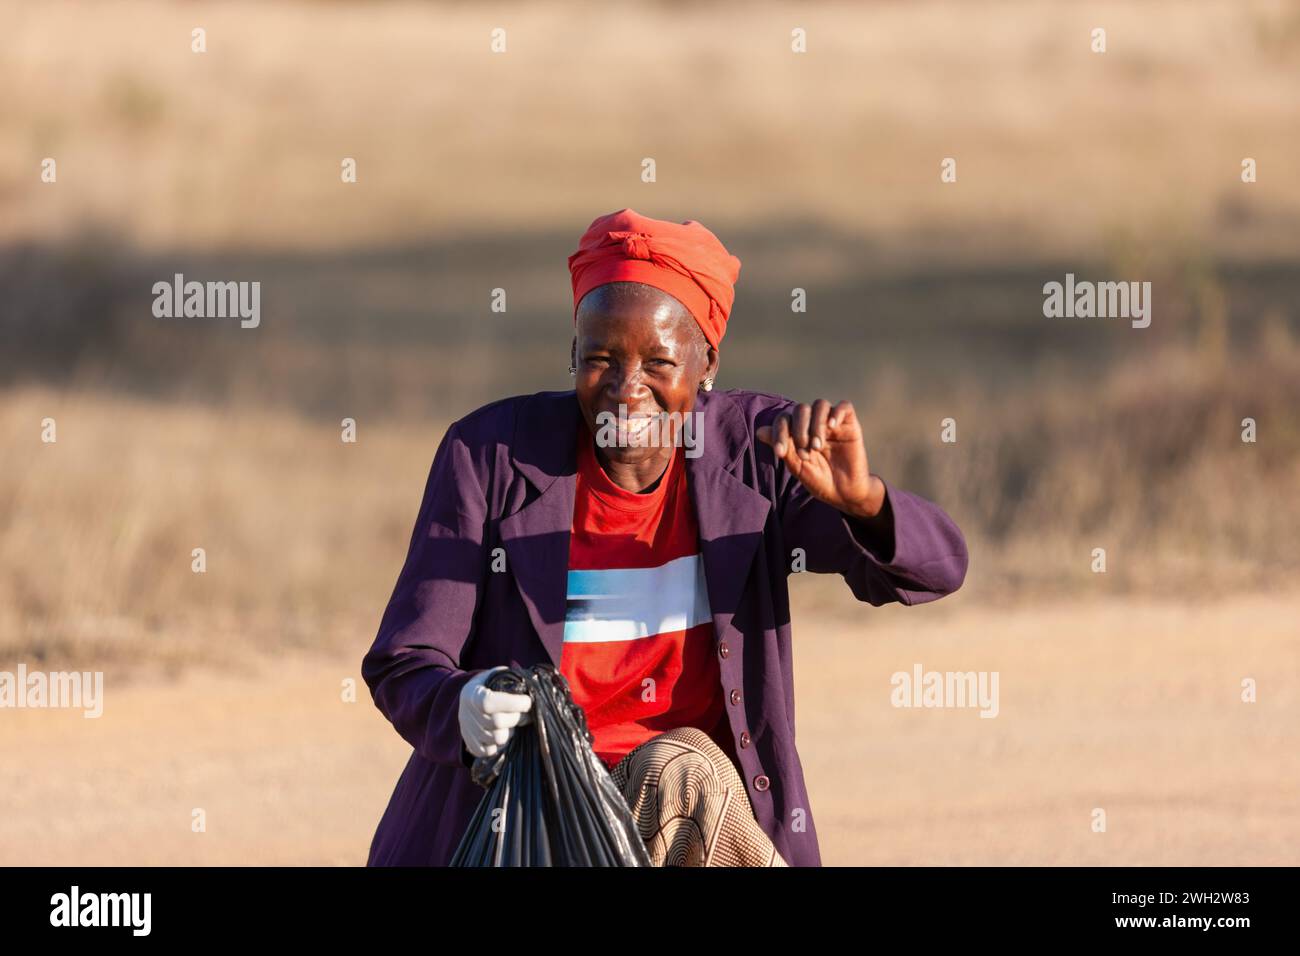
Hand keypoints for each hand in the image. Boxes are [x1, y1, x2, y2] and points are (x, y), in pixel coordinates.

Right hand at [458, 666, 532, 757]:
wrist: (470, 699)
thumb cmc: (490, 685)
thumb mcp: (497, 675)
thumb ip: (511, 680)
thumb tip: (532, 688)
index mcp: (471, 693)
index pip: (488, 703)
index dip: (512, 704)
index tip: (528, 701)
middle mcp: (465, 713)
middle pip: (497, 723)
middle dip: (517, 718)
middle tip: (526, 714)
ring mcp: (467, 731)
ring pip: (497, 739)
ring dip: (511, 731)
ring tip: (514, 723)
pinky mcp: (470, 745)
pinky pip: (490, 751)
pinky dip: (500, 744)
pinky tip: (504, 731)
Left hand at [756, 399, 885, 518]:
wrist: (844, 493)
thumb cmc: (819, 480)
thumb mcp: (798, 467)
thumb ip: (783, 448)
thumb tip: (760, 431)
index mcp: (798, 432)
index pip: (784, 419)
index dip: (778, 432)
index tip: (780, 453)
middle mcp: (814, 423)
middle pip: (801, 409)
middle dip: (799, 429)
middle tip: (804, 452)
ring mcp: (832, 423)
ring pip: (820, 405)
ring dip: (815, 424)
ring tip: (816, 446)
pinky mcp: (850, 425)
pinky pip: (845, 406)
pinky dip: (837, 413)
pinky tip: (832, 427)